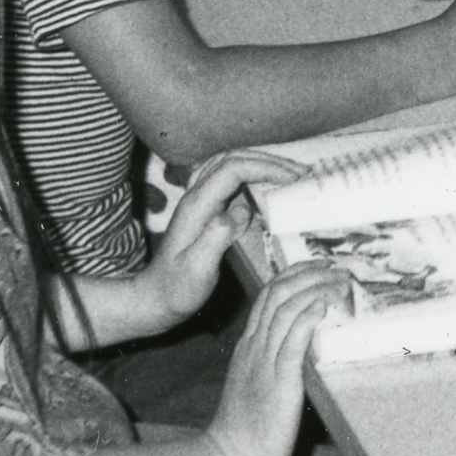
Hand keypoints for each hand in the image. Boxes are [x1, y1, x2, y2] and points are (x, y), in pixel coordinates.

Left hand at [146, 150, 297, 322]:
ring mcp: (199, 200)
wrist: (155, 297)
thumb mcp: (197, 269)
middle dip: (268, 160)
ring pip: (228, 163)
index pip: (233, 169)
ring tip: (289, 173)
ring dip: (260, 162)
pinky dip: (250, 172)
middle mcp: (196, 196)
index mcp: (197, 206)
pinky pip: (227, 177)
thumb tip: (241, 210)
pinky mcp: (204, 208)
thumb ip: (217, 237)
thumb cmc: (178, 289)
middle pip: (232, 158)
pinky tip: (265, 183)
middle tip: (300, 172)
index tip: (293, 179)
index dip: (265, 167)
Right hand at [204, 262, 348, 455]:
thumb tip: (306, 343)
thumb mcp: (258, 381)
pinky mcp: (278, 382)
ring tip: (340, 283)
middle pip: (278, 294)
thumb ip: (276, 359)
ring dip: (316, 290)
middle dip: (309, 274)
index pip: (268, 295)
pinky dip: (308, 319)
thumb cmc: (248, 426)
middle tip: (337, 269)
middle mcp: (254, 347)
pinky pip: (292, 342)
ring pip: (286, 310)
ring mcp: (264, 363)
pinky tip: (323, 307)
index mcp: (248, 345)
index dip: (295, 274)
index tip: (319, 266)